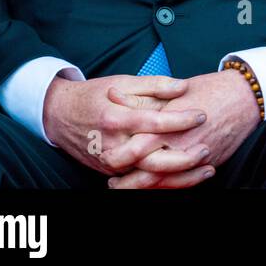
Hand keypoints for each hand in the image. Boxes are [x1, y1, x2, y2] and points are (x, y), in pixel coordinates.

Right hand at [42, 74, 210, 178]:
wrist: (58, 115)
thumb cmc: (94, 95)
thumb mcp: (122, 82)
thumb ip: (154, 84)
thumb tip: (183, 86)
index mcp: (115, 118)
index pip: (152, 122)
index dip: (179, 120)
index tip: (202, 114)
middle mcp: (111, 145)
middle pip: (150, 159)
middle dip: (182, 157)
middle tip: (207, 148)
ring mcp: (109, 162)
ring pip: (146, 177)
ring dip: (178, 176)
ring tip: (206, 167)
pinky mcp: (109, 171)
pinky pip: (138, 183)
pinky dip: (163, 182)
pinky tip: (187, 177)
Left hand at [103, 69, 261, 188]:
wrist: (244, 96)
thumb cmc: (209, 88)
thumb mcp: (173, 88)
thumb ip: (144, 97)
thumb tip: (114, 95)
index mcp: (165, 122)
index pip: (134, 147)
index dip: (116, 156)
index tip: (104, 157)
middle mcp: (178, 142)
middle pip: (144, 171)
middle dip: (125, 181)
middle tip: (112, 182)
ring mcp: (193, 155)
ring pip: (161, 182)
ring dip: (142, 187)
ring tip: (127, 187)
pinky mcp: (207, 164)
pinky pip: (182, 183)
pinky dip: (167, 187)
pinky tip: (156, 186)